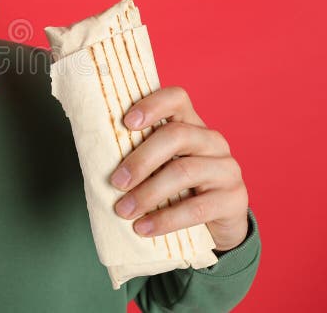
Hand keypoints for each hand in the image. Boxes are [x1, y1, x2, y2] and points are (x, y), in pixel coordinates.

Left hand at [109, 86, 248, 251]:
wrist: (215, 224)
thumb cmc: (175, 188)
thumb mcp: (159, 166)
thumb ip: (138, 154)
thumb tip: (92, 153)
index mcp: (190, 124)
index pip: (176, 98)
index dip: (152, 105)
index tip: (126, 123)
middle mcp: (212, 141)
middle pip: (177, 136)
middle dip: (141, 159)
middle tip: (115, 182)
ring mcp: (227, 168)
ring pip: (184, 172)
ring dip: (148, 193)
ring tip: (123, 211)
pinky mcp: (234, 199)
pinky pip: (197, 208)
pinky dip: (165, 219)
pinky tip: (143, 228)